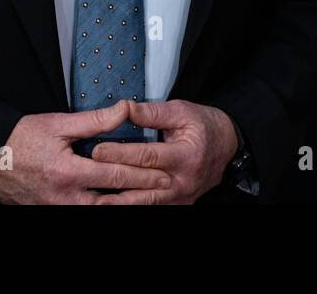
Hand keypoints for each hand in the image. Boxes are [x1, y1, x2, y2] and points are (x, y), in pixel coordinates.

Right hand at [0, 102, 172, 203]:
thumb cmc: (21, 139)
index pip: (114, 174)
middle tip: (164, 191)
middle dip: (140, 196)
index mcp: (67, 171)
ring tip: (146, 200)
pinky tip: (117, 202)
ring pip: (99, 211)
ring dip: (123, 206)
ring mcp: (58, 207)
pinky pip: (84, 212)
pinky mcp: (53, 211)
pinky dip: (104, 208)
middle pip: (112, 201)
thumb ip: (94, 121)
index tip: (162, 175)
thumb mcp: (58, 124)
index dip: (142, 175)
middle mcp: (65, 195)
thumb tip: (123, 111)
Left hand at [90, 99, 239, 204]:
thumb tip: (124, 108)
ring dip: (119, 202)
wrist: (228, 145)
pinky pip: (152, 207)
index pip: (147, 157)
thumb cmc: (204, 125)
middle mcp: (184, 182)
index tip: (96, 150)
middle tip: (87, 175)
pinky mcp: (178, 205)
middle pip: (143, 184)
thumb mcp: (181, 111)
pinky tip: (112, 203)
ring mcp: (182, 197)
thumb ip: (152, 113)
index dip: (120, 153)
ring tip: (95, 199)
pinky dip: (132, 205)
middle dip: (113, 180)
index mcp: (187, 156)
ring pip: (145, 203)